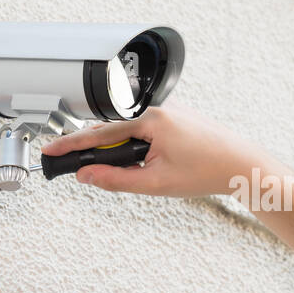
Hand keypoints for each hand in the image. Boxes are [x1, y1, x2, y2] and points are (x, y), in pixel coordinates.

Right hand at [40, 101, 266, 197]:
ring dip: (126, 153)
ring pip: (131, 133)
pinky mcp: (177, 118)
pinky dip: (141, 148)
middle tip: (88, 172)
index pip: (99, 134)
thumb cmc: (208, 171)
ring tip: (143, 174)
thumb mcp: (156, 183)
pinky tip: (155, 164)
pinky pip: (147, 131)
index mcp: (151, 120)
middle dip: (102, 153)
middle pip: (113, 132)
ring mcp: (169, 112)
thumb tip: (88, 176)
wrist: (242, 166)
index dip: (71, 146)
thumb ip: (116, 180)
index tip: (50, 151)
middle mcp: (159, 109)